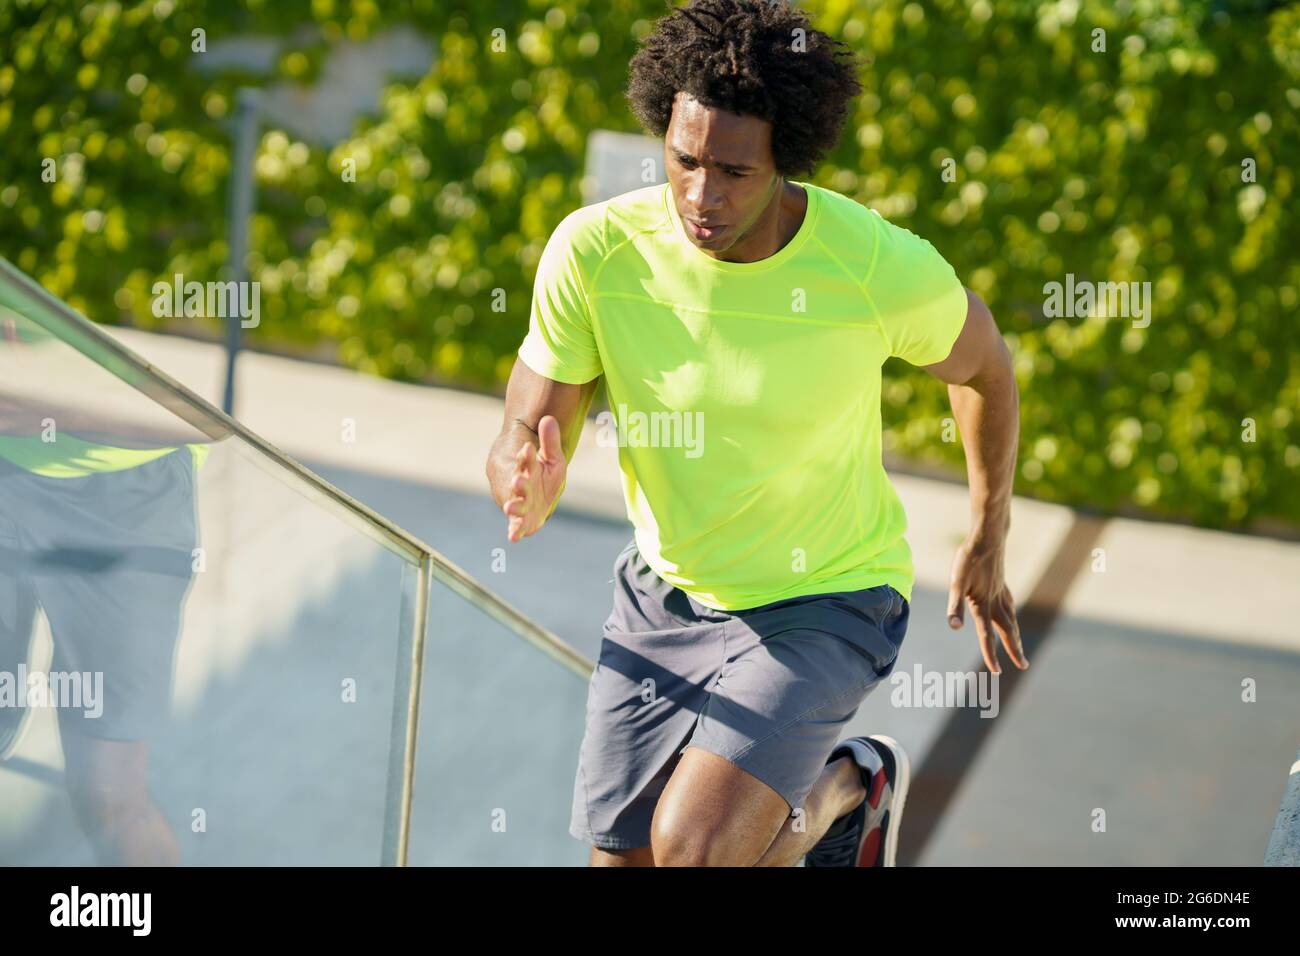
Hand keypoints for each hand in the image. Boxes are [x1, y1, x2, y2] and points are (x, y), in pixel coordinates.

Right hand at [503, 415, 566, 542]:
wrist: (531, 494)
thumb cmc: (542, 474)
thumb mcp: (553, 458)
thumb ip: (550, 441)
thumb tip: (548, 418)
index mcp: (526, 468)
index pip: (524, 460)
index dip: (525, 456)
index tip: (526, 448)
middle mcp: (519, 486)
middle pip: (518, 483)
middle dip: (519, 483)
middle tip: (519, 481)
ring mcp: (518, 503)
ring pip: (515, 504)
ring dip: (514, 506)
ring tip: (511, 508)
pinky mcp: (520, 519)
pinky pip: (516, 525)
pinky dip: (515, 530)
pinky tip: (514, 537)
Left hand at [946, 534, 1026, 673]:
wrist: (988, 536)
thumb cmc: (968, 558)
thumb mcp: (956, 581)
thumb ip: (954, 605)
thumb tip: (954, 627)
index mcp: (983, 604)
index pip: (987, 635)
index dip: (991, 654)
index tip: (996, 672)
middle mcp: (996, 601)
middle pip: (1007, 631)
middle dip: (1014, 650)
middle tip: (1023, 666)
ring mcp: (1001, 592)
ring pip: (1011, 619)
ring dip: (1015, 635)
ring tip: (1019, 648)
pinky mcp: (1002, 582)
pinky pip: (1009, 604)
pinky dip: (1011, 614)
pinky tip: (1011, 614)